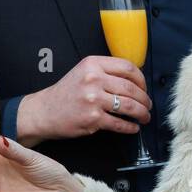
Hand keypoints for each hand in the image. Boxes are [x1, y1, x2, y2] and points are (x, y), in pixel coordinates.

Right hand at [17, 56, 150, 145]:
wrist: (43, 112)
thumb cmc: (64, 94)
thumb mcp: (82, 72)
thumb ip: (105, 72)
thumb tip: (134, 82)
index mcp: (92, 64)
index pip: (128, 67)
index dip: (141, 80)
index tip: (143, 88)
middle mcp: (93, 79)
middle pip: (132, 88)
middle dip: (145, 100)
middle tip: (147, 105)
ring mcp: (93, 100)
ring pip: (129, 106)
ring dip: (142, 114)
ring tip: (144, 117)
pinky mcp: (93, 119)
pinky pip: (120, 123)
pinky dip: (130, 127)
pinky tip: (132, 127)